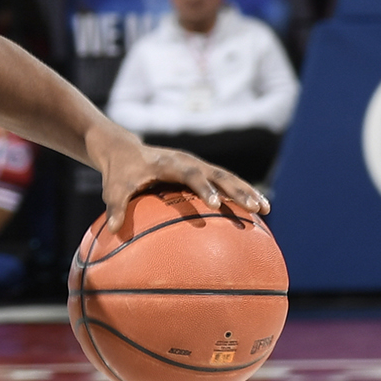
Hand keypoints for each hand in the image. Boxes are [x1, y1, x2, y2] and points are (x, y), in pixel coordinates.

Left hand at [93, 131, 268, 233]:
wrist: (125, 149)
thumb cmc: (120, 172)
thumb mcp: (114, 188)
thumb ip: (116, 207)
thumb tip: (114, 231)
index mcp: (169, 162)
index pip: (190, 174)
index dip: (203, 187)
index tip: (215, 203)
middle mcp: (188, 161)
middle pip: (218, 174)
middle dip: (237, 190)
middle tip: (255, 208)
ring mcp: (197, 165)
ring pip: (227, 177)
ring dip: (246, 191)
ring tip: (265, 210)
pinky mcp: (201, 172)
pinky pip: (224, 181)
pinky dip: (240, 193)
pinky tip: (256, 210)